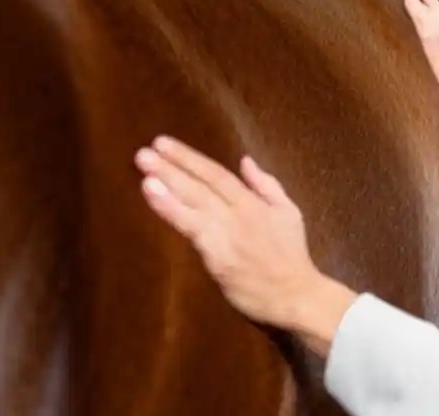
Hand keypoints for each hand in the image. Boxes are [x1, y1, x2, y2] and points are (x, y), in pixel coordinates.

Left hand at [134, 136, 349, 337]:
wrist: (295, 294)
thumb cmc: (291, 254)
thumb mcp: (288, 211)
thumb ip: (267, 185)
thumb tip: (245, 161)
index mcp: (254, 202)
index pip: (217, 174)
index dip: (189, 158)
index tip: (163, 143)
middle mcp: (238, 214)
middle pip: (202, 186)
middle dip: (172, 167)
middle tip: (144, 153)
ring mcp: (226, 235)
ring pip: (194, 205)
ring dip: (167, 188)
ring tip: (144, 173)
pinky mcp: (217, 257)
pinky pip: (191, 229)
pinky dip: (171, 211)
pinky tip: (155, 199)